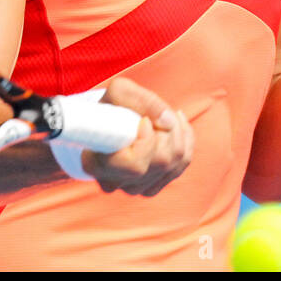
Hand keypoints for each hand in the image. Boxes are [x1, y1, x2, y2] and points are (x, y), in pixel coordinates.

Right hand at [80, 77, 193, 196]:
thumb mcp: (119, 91)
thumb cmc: (109, 106)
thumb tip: (168, 121)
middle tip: (158, 113)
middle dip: (168, 131)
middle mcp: (114, 183)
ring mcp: (132, 188)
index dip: (147, 142)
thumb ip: (141, 101)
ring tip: (165, 117)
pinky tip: (175, 127)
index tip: (144, 120)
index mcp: (95, 164)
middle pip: (161, 162)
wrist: (105, 121)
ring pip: (174, 165)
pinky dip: (184, 144)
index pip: (135, 165)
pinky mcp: (149, 186)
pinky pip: (179, 168)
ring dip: (177, 136)